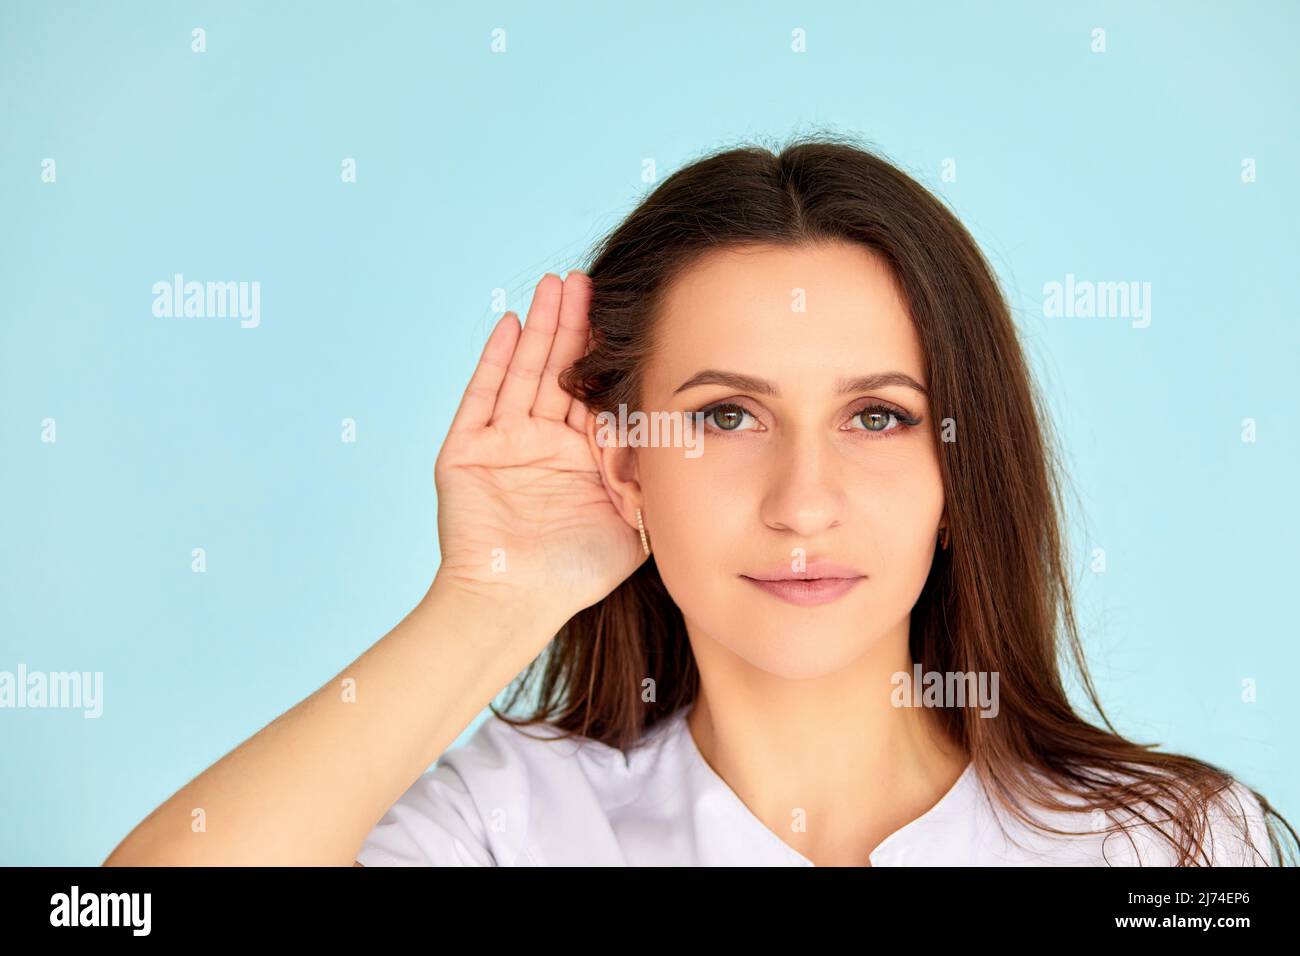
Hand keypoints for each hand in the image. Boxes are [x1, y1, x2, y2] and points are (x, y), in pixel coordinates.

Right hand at [428, 271, 645, 642]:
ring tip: (557, 284)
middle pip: (562, 370)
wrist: (515, 603)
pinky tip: (512, 321)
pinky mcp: (467, 448)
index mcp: (583, 457)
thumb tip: (686, 435)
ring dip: (541, 327)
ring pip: (526, 371)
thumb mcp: (633, 522)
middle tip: (591, 280)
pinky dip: (496, 358)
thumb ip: (654, 481)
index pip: (598, 393)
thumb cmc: (574, 573)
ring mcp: (504, 442)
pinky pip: (482, 395)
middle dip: (576, 326)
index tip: (629, 314)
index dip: (609, 356)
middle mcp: (544, 443)